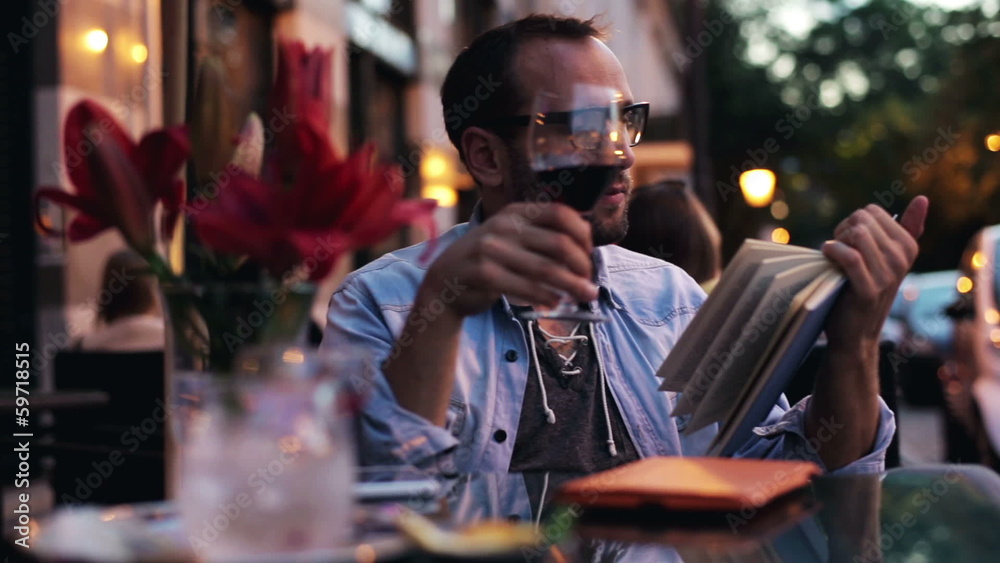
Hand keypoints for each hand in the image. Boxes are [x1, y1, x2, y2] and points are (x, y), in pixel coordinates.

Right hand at [420, 202, 598, 317]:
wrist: (445, 282)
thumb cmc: (487, 262)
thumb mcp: (510, 238)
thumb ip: (539, 237)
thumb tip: (585, 250)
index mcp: (515, 212)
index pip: (560, 214)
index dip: (582, 234)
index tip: (590, 254)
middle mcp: (503, 225)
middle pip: (559, 243)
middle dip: (582, 265)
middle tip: (590, 282)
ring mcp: (491, 248)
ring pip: (546, 268)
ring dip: (572, 285)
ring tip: (585, 296)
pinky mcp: (484, 273)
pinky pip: (526, 287)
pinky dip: (546, 296)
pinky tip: (555, 303)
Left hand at [821, 196, 928, 347]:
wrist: (855, 332)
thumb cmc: (863, 288)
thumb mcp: (884, 257)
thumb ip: (905, 229)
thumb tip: (923, 199)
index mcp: (908, 246)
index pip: (871, 211)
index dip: (852, 224)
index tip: (848, 243)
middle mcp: (902, 258)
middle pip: (861, 220)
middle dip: (843, 231)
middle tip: (838, 252)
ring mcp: (888, 275)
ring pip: (857, 234)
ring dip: (836, 242)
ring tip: (833, 258)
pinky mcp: (869, 289)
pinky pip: (850, 256)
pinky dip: (833, 251)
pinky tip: (827, 256)